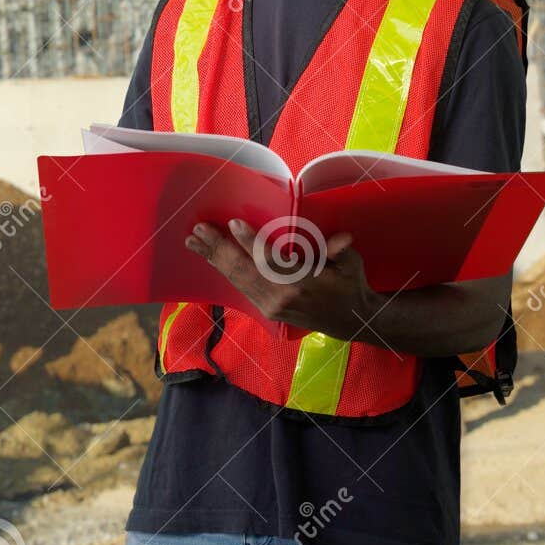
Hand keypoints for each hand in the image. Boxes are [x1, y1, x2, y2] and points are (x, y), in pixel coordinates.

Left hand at [184, 219, 376, 339]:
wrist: (348, 321)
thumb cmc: (350, 285)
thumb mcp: (351, 265)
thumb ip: (340, 252)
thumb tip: (343, 239)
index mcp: (302, 283)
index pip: (271, 260)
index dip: (251, 241)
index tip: (233, 223)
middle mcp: (281, 296)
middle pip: (244, 269)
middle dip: (219, 248)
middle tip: (199, 229)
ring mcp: (270, 305)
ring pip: (237, 279)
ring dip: (213, 258)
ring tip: (193, 241)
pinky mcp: (264, 309)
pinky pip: (239, 286)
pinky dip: (222, 270)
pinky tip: (208, 256)